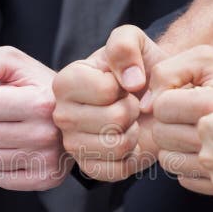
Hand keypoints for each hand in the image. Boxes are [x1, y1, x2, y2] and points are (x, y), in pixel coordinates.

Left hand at [0, 46, 69, 189]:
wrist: (75, 111)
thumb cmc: (34, 84)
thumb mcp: (10, 61)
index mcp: (40, 102)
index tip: (1, 98)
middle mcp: (48, 133)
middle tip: (5, 118)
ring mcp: (49, 160)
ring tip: (12, 133)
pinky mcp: (47, 180)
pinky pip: (0, 178)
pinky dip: (3, 166)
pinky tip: (19, 151)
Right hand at [53, 26, 167, 180]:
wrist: (151, 97)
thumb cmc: (140, 69)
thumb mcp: (136, 42)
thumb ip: (126, 45)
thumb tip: (130, 81)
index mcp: (65, 81)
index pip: (105, 90)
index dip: (125, 86)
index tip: (122, 83)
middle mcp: (61, 114)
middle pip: (114, 119)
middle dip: (133, 110)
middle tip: (130, 104)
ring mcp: (72, 144)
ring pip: (117, 145)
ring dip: (134, 133)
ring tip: (129, 122)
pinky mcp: (88, 168)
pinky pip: (118, 169)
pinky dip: (133, 157)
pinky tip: (129, 143)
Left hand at [144, 45, 212, 193]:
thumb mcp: (204, 58)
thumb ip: (166, 72)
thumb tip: (146, 105)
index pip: (161, 108)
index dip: (166, 98)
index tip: (184, 94)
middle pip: (161, 136)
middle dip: (167, 122)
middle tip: (187, 112)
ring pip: (168, 159)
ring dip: (174, 144)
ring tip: (193, 129)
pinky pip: (183, 177)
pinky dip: (187, 163)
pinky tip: (202, 147)